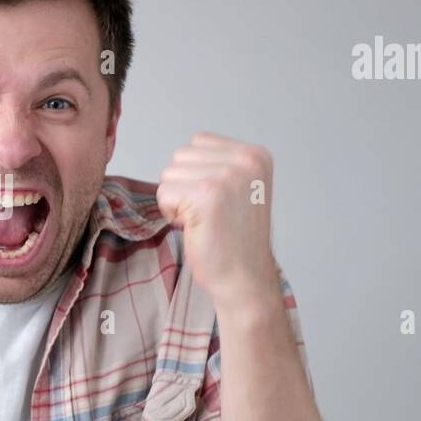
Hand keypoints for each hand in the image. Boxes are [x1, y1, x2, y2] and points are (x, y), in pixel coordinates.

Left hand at [157, 132, 279, 315]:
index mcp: (255, 154)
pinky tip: (196, 227)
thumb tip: (181, 157)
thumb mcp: (238, 188)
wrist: (245, 279)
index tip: (217, 201)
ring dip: (177, 200)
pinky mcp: (207, 194)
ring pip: (170, 173)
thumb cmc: (235, 239)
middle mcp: (245, 160)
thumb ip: (217, 164)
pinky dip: (171, 213)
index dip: (196, 174)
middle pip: (181, 155)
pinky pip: (164, 192)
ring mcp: (228, 175)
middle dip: (184, 186)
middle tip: (210, 214)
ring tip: (204, 220)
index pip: (199, 141)